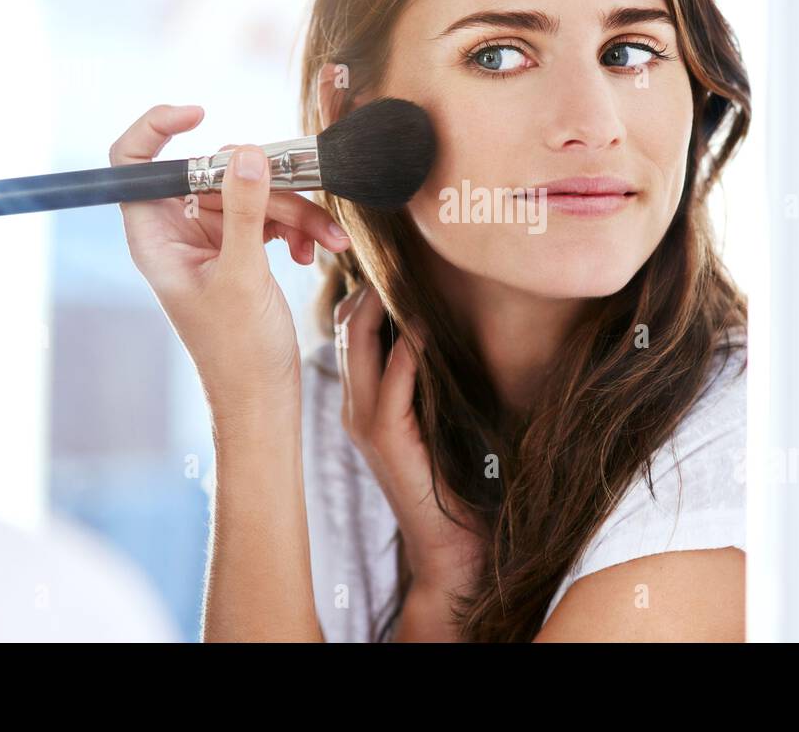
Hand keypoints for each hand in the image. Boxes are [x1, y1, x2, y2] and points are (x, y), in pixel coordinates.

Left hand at [109, 104, 351, 419]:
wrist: (263, 399)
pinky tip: (313, 252)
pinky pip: (268, 217)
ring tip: (326, 242)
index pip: (134, 163)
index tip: (199, 113)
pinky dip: (296, 228)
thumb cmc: (239, 352)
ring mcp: (211, 242)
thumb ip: (243, 211)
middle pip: (215, 175)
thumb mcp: (243, 276)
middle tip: (305, 196)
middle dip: (267, 187)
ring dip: (295, 212)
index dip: (156, 129)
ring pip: (251, 194)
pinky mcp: (240, 252)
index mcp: (155, 238)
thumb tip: (245, 151)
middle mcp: (178, 233)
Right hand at [334, 285, 486, 597]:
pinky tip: (422, 330)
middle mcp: (355, 409)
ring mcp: (366, 425)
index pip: (348, 330)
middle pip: (346, 329)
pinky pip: (392, 386)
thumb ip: (427, 374)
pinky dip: (406, 353)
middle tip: (394, 256)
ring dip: (380, 310)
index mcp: (362, 401)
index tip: (391, 260)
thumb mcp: (434, 413)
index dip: (362, 292)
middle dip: (367, 289)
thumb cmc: (451, 476)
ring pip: (359, 349)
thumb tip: (439, 323)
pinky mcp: (389, 441)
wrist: (452, 542)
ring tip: (402, 278)